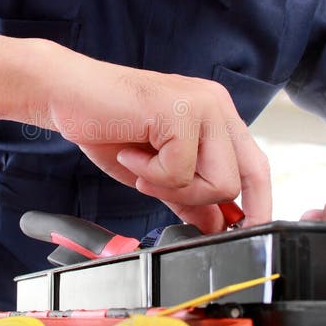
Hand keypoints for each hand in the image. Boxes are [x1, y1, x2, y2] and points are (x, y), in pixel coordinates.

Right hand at [42, 49, 271, 231]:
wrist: (67, 95)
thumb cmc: (107, 126)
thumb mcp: (154, 172)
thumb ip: (187, 195)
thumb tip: (215, 224)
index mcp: (216, 116)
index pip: (255, 166)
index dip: (258, 203)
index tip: (249, 231)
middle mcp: (216, 106)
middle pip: (239, 180)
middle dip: (198, 199)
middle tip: (156, 186)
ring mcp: (202, 105)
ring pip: (217, 181)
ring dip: (172, 187)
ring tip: (141, 167)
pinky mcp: (179, 111)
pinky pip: (180, 171)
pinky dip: (149, 174)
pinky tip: (129, 152)